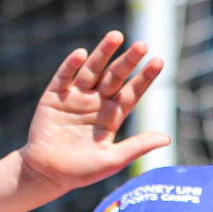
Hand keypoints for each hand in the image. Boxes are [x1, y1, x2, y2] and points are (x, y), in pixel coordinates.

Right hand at [11, 32, 169, 201]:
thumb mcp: (112, 161)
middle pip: (115, 77)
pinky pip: (64, 77)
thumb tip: (167, 138)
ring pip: (92, 70)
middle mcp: (95, 102)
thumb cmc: (80, 171)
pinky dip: (71, 65)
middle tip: (142, 45)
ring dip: (103, 53)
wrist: (45, 175)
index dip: (145, 77)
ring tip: (116, 36)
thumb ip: (137, 147)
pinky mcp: (54, 97)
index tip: (158, 61)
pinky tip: (81, 54)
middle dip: (128, 61)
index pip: (132, 92)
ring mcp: (75, 98)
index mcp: (111, 117)